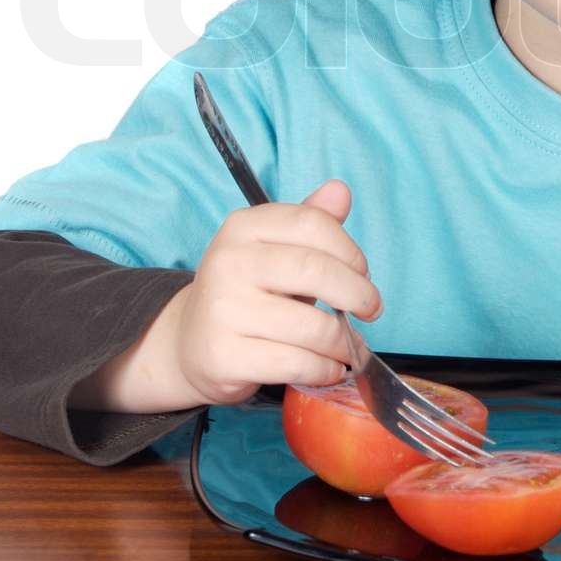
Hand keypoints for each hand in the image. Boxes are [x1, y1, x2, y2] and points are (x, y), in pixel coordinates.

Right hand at [169, 178, 382, 406]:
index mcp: (243, 227)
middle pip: (316, 270)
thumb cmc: (248, 291)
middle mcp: (228, 263)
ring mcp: (223, 310)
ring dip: (342, 342)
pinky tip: (328, 367)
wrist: (189, 342)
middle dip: (357, 294)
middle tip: (371, 309)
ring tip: (347, 346)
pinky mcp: (224, 357)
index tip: (363, 272)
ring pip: (312, 327)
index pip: (312, 223)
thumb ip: (311, 221)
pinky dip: (324, 369)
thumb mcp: (276, 249)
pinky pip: (296, 363)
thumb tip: (341, 191)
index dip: (350, 250)